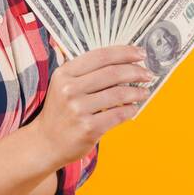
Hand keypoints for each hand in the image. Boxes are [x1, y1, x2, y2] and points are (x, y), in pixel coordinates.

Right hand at [36, 44, 154, 164]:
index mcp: (64, 73)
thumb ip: (85, 72)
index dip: (125, 52)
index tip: (140, 54)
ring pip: (119, 93)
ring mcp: (78, 109)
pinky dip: (130, 109)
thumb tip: (122, 61)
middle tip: (147, 74)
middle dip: (136, 71)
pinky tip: (133, 108)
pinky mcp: (88, 128)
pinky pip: (118, 114)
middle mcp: (69, 89)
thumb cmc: (61, 112)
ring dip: (137, 91)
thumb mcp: (63, 86)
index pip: (101, 56)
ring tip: (144, 92)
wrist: (46, 142)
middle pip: (113, 73)